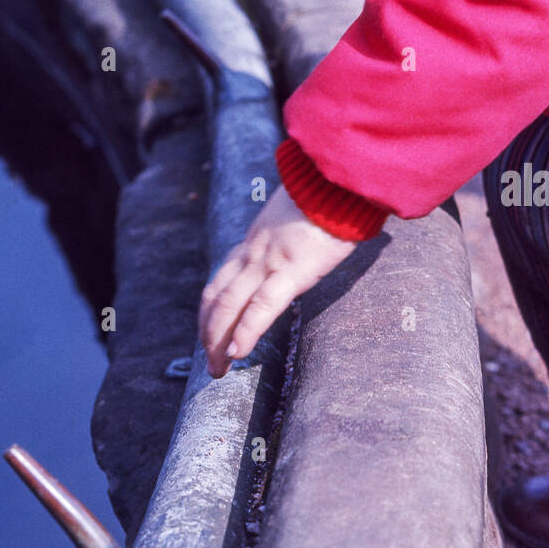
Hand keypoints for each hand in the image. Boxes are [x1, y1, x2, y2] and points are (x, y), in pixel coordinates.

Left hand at [198, 184, 358, 377]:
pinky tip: (238, 353)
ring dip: (217, 340)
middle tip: (211, 363)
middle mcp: (253, 251)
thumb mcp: (296, 215)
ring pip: (229, 304)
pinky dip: (246, 331)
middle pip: (217, 297)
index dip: (210, 310)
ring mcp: (269, 259)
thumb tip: (300, 243)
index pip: (221, 280)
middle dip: (209, 333)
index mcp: (255, 240)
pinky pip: (262, 306)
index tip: (211, 333)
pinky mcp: (293, 269)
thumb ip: (288, 233)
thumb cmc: (328, 196)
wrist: (339, 178)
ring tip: (218, 369)